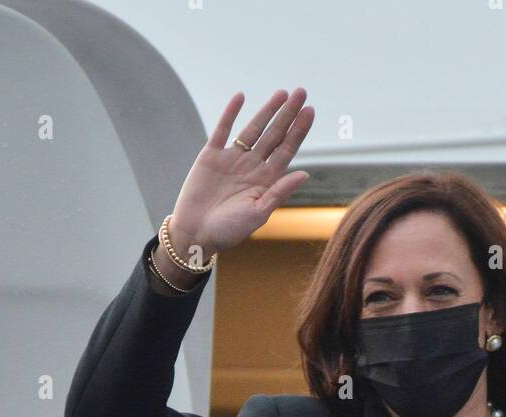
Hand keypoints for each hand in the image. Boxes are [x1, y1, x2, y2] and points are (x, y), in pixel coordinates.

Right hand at [169, 88, 314, 265]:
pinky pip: (222, 130)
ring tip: (282, 93)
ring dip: (267, 110)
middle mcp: (252, 166)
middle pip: (274, 135)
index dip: (298, 131)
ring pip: (253, 129)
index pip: (286, 150)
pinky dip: (230, 114)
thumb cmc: (228, 231)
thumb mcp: (258, 213)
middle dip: (288, 114)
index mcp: (265, 181)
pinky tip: (241, 97)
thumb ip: (279, 192)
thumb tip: (305, 174)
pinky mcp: (211, 156)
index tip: (310, 111)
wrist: (195, 234)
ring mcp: (232, 159)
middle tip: (302, 92)